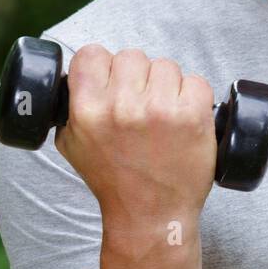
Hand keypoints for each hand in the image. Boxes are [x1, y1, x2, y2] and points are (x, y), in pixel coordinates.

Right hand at [55, 45, 218, 233]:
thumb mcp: (72, 144)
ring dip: (166, 85)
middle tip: (140, 103)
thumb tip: (75, 75)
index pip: (91, 54)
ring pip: (165, 65)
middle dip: (137, 76)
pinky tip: (183, 117)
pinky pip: (196, 81)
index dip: (103, 64)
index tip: (111, 79)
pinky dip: (193, 95)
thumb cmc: (113, 180)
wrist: (151, 214)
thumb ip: (71, 107)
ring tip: (162, 114)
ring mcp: (160, 109)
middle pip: (132, 56)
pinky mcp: (194, 115)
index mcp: (88, 110)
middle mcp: (122, 106)